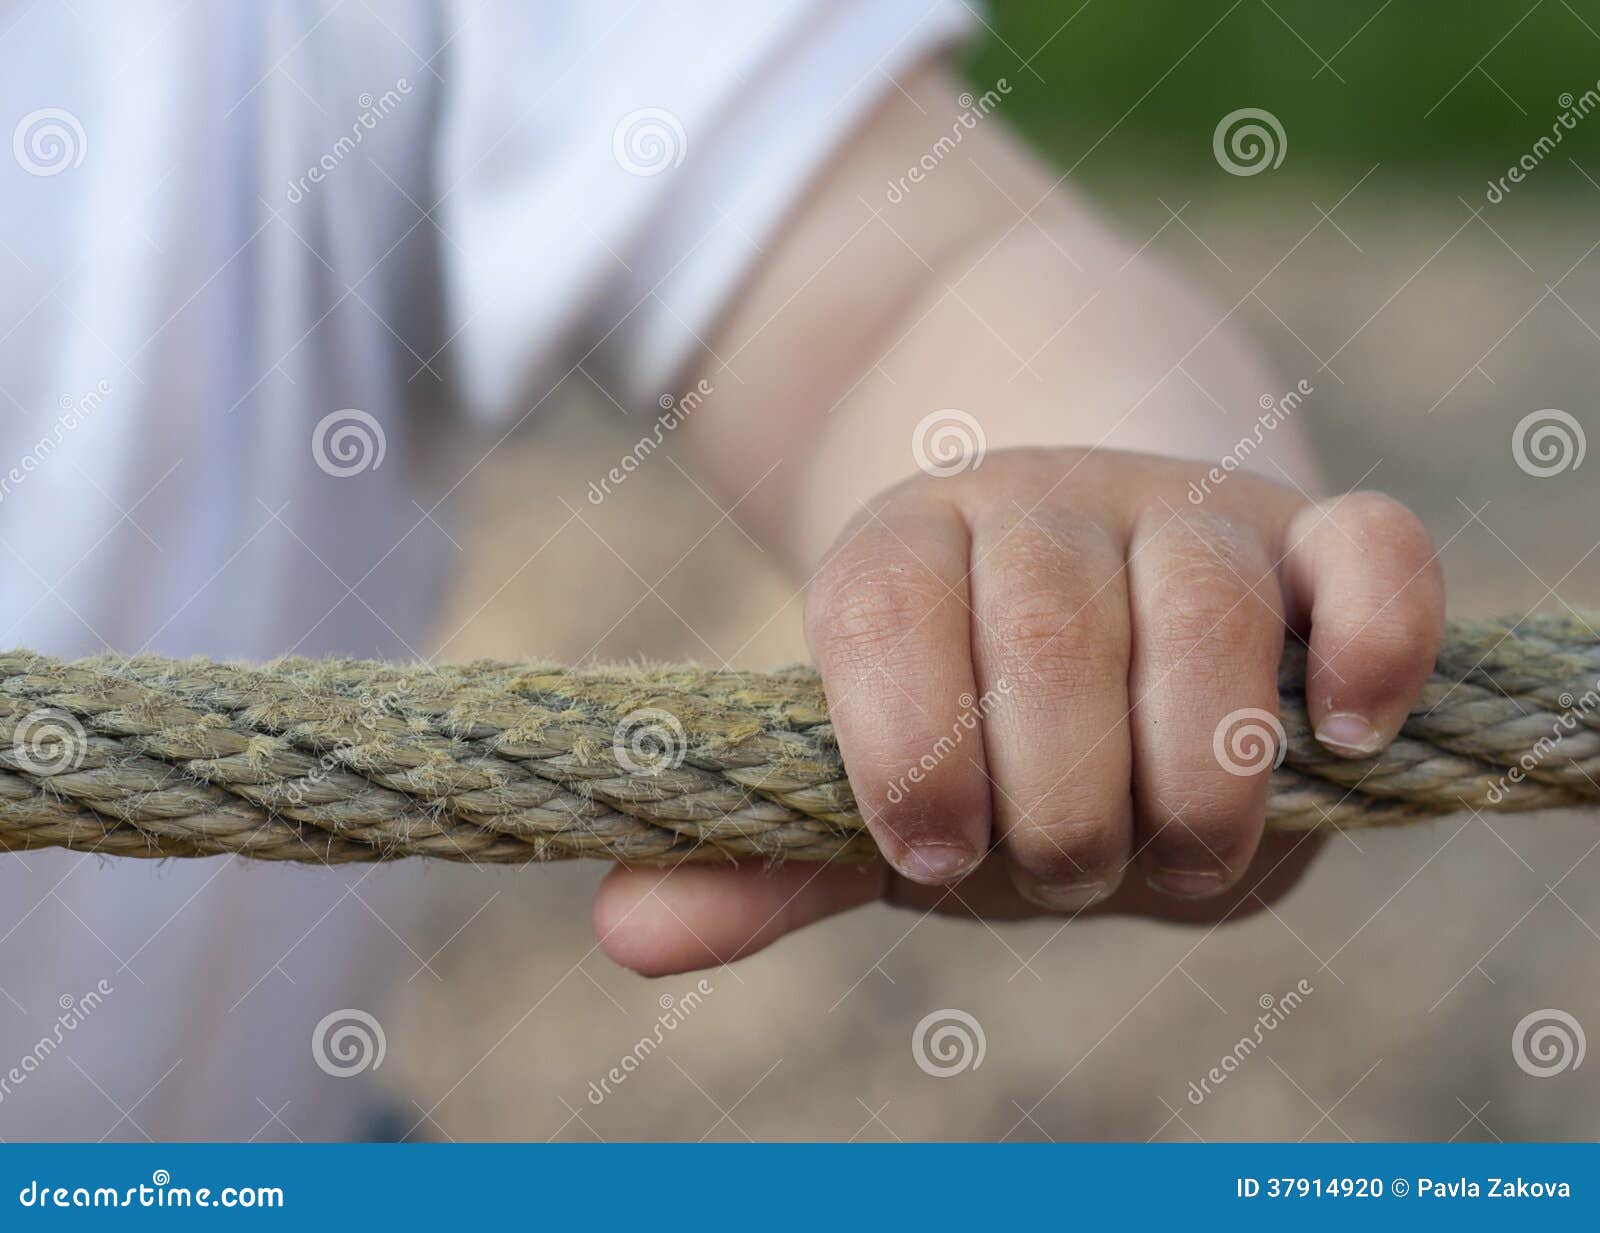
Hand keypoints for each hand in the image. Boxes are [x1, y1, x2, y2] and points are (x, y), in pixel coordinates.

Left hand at [593, 449, 1443, 974]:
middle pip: (1047, 632)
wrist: (1102, 578)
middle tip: (1063, 867)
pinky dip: (1368, 643)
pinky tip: (1337, 734)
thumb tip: (625, 937)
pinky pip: (1373, 550)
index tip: (932, 849)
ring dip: (1198, 773)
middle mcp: (1043, 506)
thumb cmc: (977, 721)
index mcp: (906, 548)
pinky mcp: (1316, 530)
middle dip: (1061, 804)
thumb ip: (769, 861)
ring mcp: (1188, 510)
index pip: (882, 614)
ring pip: (1206, 605)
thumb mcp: (869, 786)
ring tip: (1183, 848)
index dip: (905, 749)